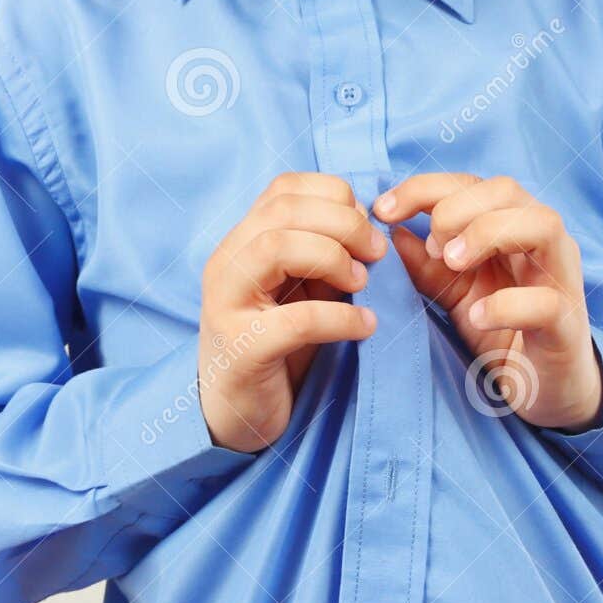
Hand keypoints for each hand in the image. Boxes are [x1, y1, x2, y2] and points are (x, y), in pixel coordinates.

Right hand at [198, 171, 383, 452]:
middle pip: (283, 211)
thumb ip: (325, 254)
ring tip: (363, 284)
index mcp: (241, 240)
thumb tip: (370, 227)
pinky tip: (365, 326)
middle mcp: (226, 263)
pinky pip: (296, 319)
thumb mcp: (303, 289)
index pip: (284, 188)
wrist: (237, 414)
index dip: (333, 194)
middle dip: (342, 223)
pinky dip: (340, 318)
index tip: (367, 222)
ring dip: (332, 257)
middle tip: (377, 252)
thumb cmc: (277, 347)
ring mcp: (226, 304)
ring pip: (276, 248)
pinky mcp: (241, 349)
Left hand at [373, 173, 602, 432]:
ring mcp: (561, 279)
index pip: (471, 184)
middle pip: (507, 190)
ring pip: (542, 225)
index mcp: (512, 225)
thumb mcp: (455, 294)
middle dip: (457, 208)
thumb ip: (426, 264)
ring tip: (453, 263)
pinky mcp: (567, 325)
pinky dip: (506, 304)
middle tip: (432, 247)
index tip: (382, 210)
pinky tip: (478, 316)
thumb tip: (390, 230)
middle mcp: (543, 241)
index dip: (424, 188)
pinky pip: (546, 301)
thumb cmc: (502, 330)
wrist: (544, 390)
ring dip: (488, 234)